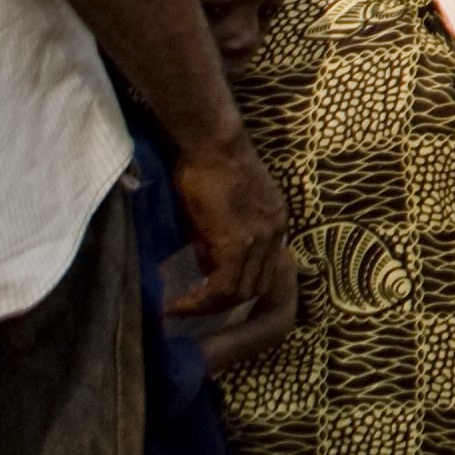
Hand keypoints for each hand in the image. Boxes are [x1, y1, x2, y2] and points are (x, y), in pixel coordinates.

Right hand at [162, 136, 295, 335]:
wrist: (213, 146)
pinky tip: (179, 303)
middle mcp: (275, 234)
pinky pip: (223, 286)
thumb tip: (205, 270)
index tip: (208, 296)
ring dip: (209, 307)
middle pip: (256, 286)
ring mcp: (261, 239)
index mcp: (275, 223)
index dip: (236, 288)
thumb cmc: (209, 168)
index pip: (264, 270)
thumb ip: (216, 240)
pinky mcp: (238, 243)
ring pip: (241, 291)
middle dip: (224, 304)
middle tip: (192, 309)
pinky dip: (201, 301)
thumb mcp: (219, 210)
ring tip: (182, 308)